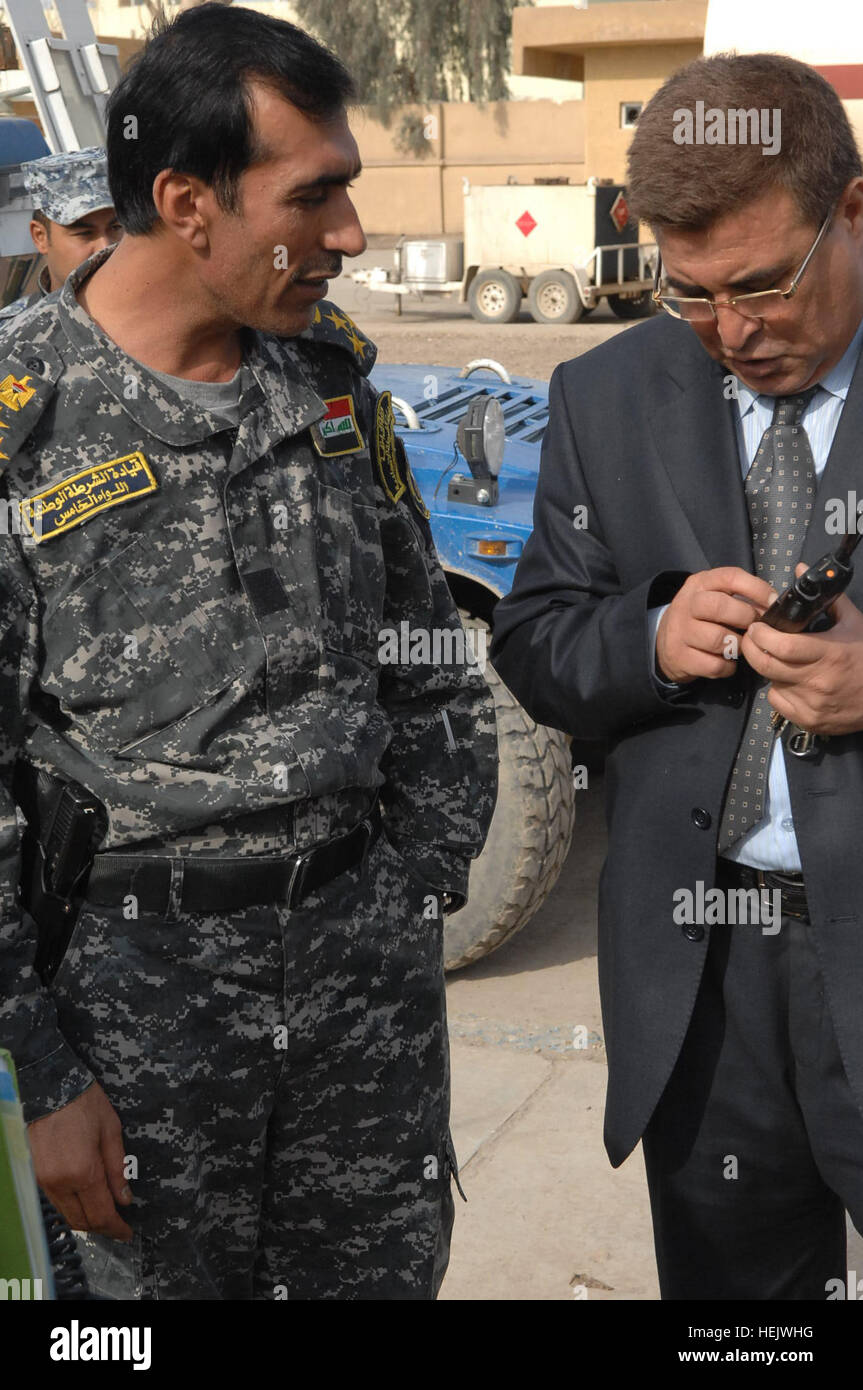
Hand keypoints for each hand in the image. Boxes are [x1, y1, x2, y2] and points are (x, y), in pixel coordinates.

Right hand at [28, 1081, 133, 1240]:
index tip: (127, 1233)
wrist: (49, 1087)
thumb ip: (118, 1169)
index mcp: (83, 1171)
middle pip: (82, 1221)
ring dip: (85, 1218)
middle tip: (118, 1225)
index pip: (101, 1214)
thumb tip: (125, 1198)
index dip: (116, 1228)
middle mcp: (60, 1182)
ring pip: (66, 1214)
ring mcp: (43, 1181)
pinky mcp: (35, 1175)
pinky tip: (84, 1198)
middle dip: (102, 1227)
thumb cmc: (84, 1104)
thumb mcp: (111, 1131)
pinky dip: (71, 1206)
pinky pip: (55, 1201)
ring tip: (104, 1212)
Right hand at [656, 567, 776, 683]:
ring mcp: (680, 632)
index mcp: (700, 584)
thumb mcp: (715, 596)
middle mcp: (686, 604)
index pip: (730, 577)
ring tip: (739, 646)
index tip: (772, 602)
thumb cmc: (702, 617)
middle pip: (719, 606)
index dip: (756, 589)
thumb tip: (773, 608)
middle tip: (754, 627)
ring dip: (738, 646)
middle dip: (745, 618)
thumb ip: (741, 597)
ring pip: (718, 639)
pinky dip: (728, 667)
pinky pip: (714, 665)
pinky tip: (728, 662)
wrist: (666, 642)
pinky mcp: (680, 657)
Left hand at [742, 563, 862, 735]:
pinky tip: (789, 681)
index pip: (782, 646)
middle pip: (767, 666)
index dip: (762, 635)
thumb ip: (828, 598)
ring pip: (771, 683)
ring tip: (777, 658)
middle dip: (752, 649)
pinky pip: (779, 702)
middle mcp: (818, 681)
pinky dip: (778, 690)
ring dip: (768, 669)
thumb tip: (800, 569)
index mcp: (829, 654)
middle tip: (752, 638)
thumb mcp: (854, 624)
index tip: (757, 625)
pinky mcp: (810, 721)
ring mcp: (812, 704)